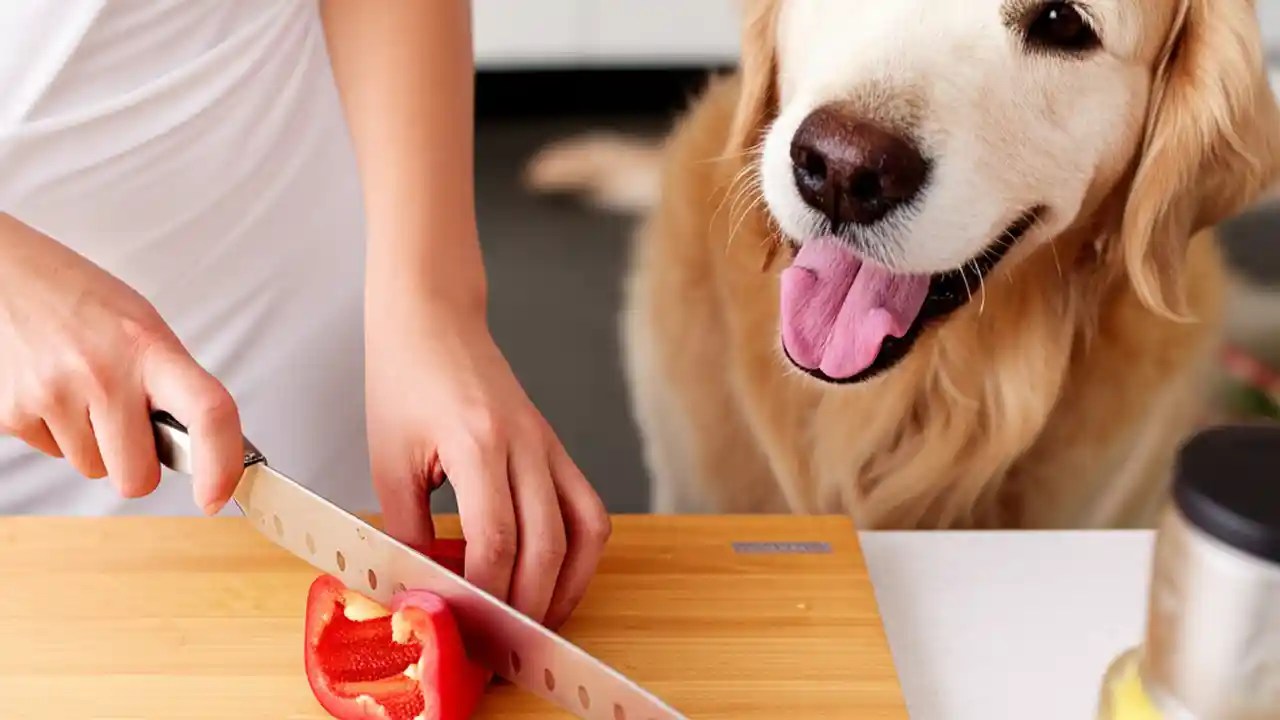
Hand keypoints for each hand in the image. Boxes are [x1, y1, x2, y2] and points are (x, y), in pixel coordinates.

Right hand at [0, 214, 244, 512]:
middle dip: (140, 466)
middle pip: (137, 477)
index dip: (222, 464)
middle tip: (133, 427)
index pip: (208, 412)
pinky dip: (62, 435)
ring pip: (94, 471)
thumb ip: (174, 388)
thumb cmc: (87, 304)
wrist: (9, 277)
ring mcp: (52, 395)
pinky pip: (56, 456)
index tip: (218, 495)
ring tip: (87, 394)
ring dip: (98, 446)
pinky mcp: (12, 413)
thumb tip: (203, 453)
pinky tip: (58, 393)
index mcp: (150, 348)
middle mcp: (102, 374)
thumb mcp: (147, 331)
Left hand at [365, 298, 610, 628]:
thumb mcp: (389, 457)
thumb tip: (423, 585)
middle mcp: (526, 444)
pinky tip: (558, 575)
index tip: (467, 627)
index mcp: (478, 442)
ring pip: (584, 529)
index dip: (485, 594)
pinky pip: (589, 506)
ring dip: (568, 584)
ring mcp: (549, 445)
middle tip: (502, 643)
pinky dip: (581, 550)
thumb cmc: (404, 377)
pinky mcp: (556, 446)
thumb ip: (408, 525)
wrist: (433, 317)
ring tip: (541, 621)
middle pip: (547, 545)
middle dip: (528, 605)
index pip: (496, 539)